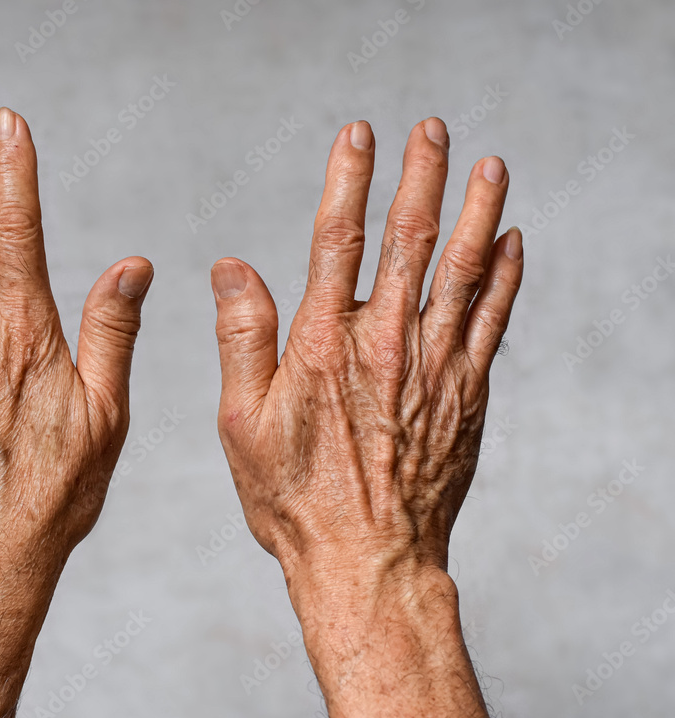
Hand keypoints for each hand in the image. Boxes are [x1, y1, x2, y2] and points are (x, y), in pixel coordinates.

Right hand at [210, 118, 521, 717]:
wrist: (368, 560)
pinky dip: (506, 278)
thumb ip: (243, 336)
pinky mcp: (467, 395)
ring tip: (491, 165)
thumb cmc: (296, 497)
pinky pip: (494, 321)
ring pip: (465, 269)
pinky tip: (514, 244)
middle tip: (433, 129)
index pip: (337, 238)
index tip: (360, 133)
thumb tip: (231, 267)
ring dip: (479, 210)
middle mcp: (385, 342)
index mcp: (324, 343)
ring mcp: (434, 367)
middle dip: (422, 175)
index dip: (349, 178)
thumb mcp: (242, 421)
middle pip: (411, 239)